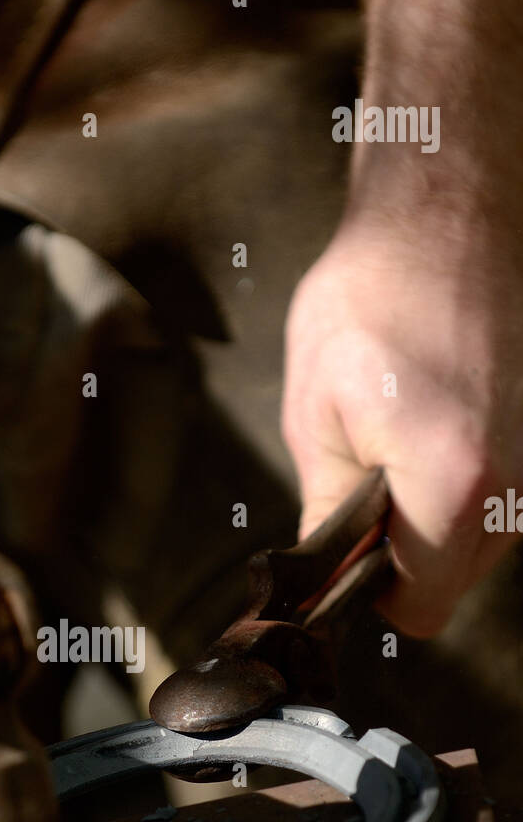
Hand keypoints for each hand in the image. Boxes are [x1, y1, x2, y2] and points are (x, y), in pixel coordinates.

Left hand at [282, 220, 522, 636]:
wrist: (451, 214)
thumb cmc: (375, 297)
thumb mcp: (318, 414)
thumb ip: (328, 513)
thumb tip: (327, 578)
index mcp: (453, 483)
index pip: (418, 607)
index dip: (370, 590)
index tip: (347, 549)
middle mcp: (517, 484)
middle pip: (451, 581)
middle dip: (403, 550)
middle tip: (370, 474)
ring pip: (478, 544)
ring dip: (435, 513)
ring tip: (406, 435)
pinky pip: (500, 499)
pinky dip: (466, 481)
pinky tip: (441, 422)